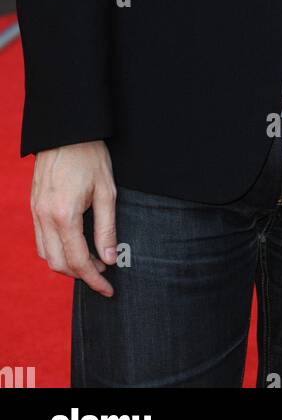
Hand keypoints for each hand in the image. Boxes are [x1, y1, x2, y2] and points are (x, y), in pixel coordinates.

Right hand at [31, 141, 117, 296]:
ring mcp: (35, 212)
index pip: (79, 261)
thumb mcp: (106, 191)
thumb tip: (109, 259)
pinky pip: (40, 240)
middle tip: (104, 270)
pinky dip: (55, 250)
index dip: (94, 280)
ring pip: (46, 255)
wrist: (66, 130)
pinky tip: (74, 244)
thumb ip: (107, 228)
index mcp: (64, 215)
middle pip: (59, 264)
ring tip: (92, 258)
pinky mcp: (33, 206)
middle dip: (81, 274)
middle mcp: (45, 217)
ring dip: (67, 264)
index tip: (108, 289)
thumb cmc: (90, 156)